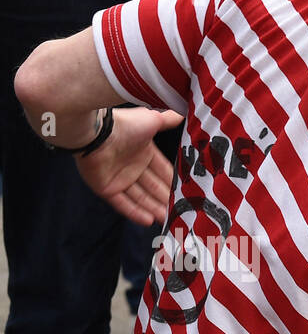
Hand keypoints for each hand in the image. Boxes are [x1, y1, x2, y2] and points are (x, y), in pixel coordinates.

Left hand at [75, 107, 181, 225]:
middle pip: (152, 187)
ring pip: (139, 198)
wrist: (96, 132)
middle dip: (165, 200)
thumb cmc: (124, 125)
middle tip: (181, 213)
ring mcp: (118, 179)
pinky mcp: (105, 188)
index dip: (173, 183)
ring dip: (153, 209)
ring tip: (167, 220)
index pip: (162, 172)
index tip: (186, 195)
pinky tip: (148, 221)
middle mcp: (131, 167)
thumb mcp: (152, 120)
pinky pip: (122, 204)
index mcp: (143, 153)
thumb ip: (167, 120)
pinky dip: (135, 212)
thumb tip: (182, 112)